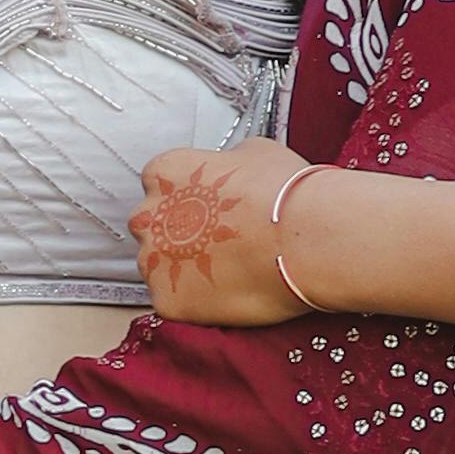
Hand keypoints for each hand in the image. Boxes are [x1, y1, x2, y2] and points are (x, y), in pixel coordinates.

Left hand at [132, 138, 316, 329]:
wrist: (305, 239)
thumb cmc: (285, 193)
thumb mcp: (256, 152)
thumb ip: (228, 161)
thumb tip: (234, 169)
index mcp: (165, 172)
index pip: (159, 183)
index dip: (187, 196)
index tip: (209, 207)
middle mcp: (149, 215)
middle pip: (152, 226)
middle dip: (177, 233)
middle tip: (219, 240)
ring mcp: (154, 261)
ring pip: (158, 267)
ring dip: (183, 268)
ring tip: (228, 270)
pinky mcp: (168, 300)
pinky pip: (174, 302)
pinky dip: (195, 301)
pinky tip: (228, 292)